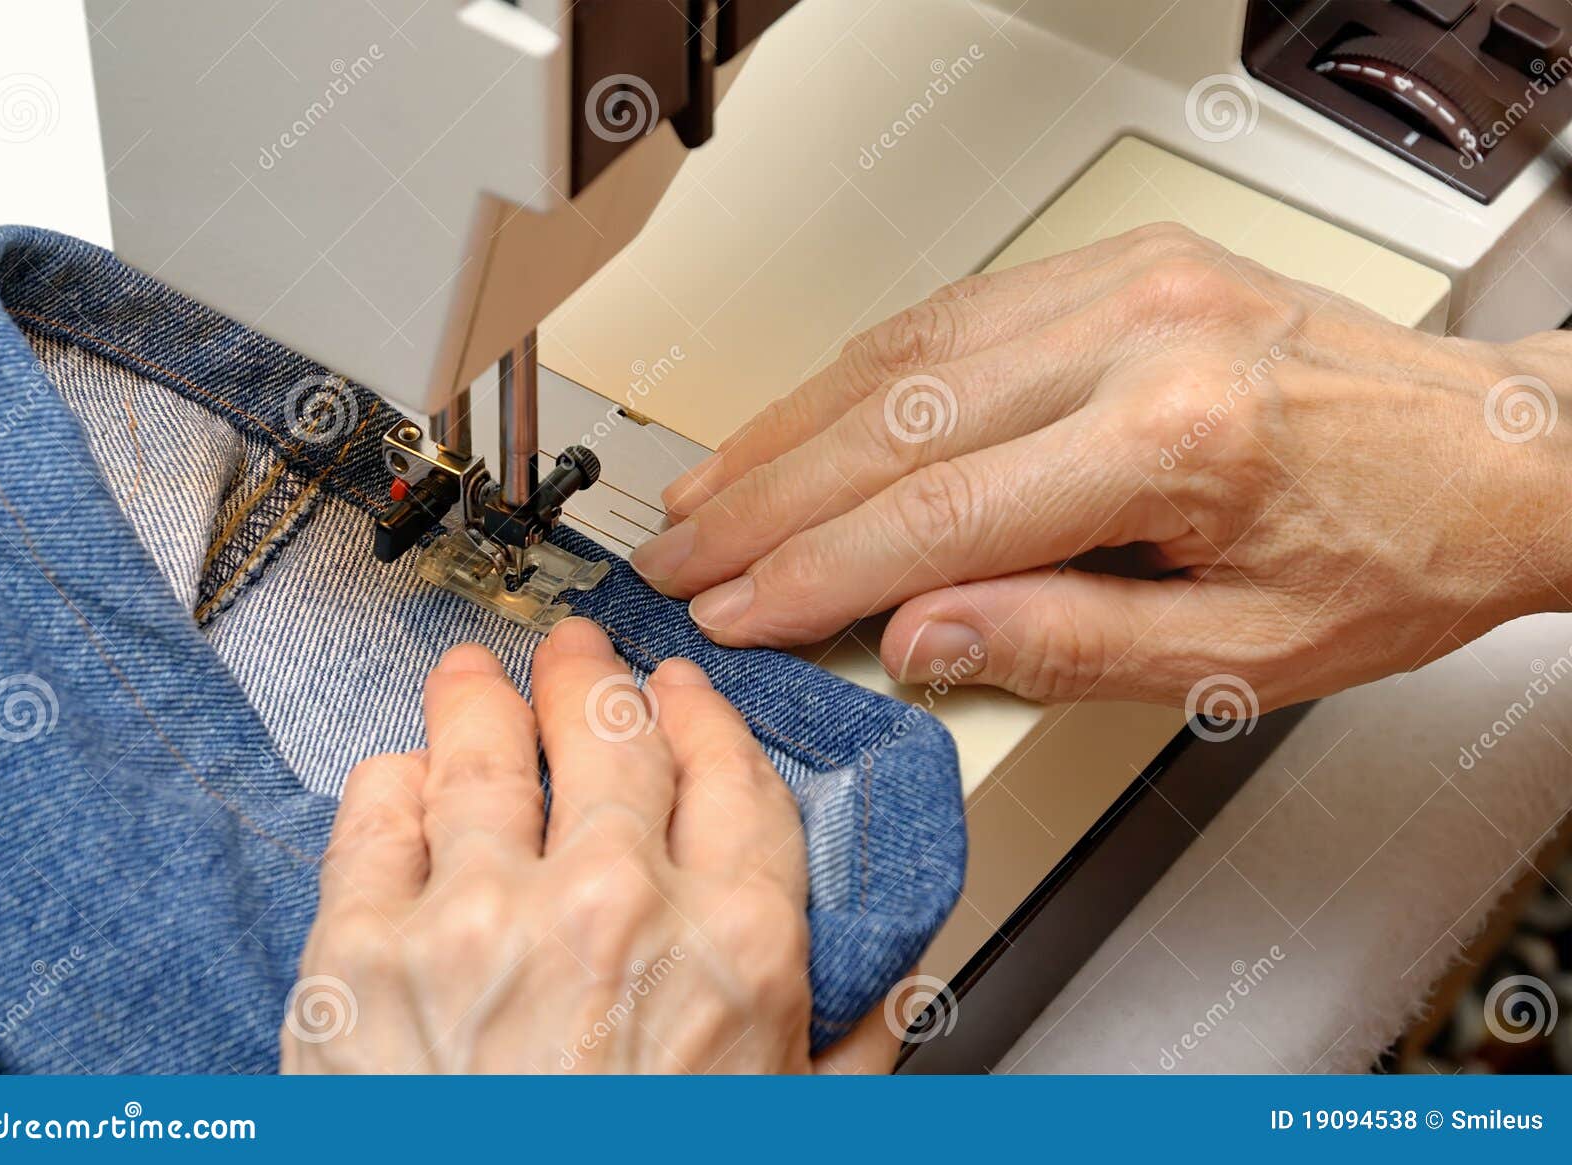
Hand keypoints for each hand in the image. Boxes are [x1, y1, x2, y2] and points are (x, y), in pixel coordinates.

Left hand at [281, 620, 898, 1072]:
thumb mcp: (791, 1126)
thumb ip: (858, 1049)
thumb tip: (899, 992)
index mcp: (732, 948)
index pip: (728, 774)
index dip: (704, 715)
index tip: (685, 696)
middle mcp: (614, 906)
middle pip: (609, 731)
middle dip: (594, 677)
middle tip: (580, 655)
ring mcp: (482, 919)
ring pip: (486, 748)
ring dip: (483, 695)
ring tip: (476, 674)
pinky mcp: (362, 955)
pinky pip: (379, 816)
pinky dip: (394, 779)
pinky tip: (406, 771)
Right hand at [634, 222, 1571, 710]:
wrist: (1496, 453)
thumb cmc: (1395, 554)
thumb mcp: (1242, 656)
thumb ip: (1064, 647)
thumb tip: (918, 638)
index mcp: (1175, 437)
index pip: (934, 516)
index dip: (809, 576)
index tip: (732, 612)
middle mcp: (1139, 331)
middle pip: (892, 423)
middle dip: (763, 499)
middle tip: (680, 552)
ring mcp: (1125, 280)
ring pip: (902, 354)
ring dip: (788, 428)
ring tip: (710, 490)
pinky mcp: (1120, 264)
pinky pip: (953, 313)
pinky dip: (858, 372)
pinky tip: (804, 416)